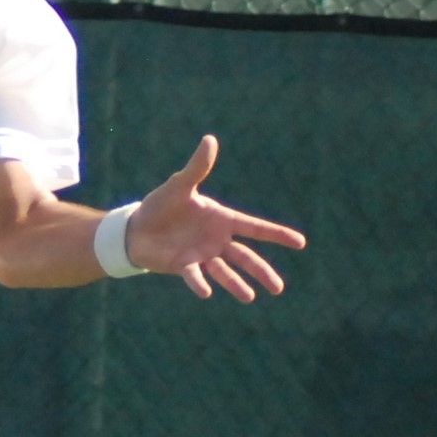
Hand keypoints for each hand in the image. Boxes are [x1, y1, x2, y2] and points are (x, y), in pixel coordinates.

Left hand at [127, 135, 306, 302]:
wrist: (136, 227)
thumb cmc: (161, 205)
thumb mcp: (179, 185)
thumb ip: (197, 166)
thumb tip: (210, 139)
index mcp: (222, 219)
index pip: (255, 227)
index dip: (277, 234)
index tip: (301, 242)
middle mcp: (216, 240)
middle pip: (245, 257)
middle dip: (261, 271)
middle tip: (278, 288)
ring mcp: (202, 255)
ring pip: (225, 271)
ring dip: (236, 284)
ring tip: (250, 297)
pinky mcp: (183, 266)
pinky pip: (195, 275)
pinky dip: (200, 283)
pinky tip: (207, 293)